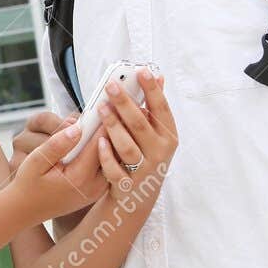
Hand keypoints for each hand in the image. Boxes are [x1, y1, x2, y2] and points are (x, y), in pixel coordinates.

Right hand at [4, 114, 111, 224]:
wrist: (25, 211)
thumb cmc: (27, 185)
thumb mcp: (35, 162)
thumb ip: (56, 144)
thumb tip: (76, 127)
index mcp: (79, 178)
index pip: (99, 143)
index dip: (104, 121)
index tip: (109, 101)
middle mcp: (94, 186)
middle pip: (112, 150)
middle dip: (113, 128)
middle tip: (117, 105)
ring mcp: (98, 190)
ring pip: (113, 158)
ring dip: (113, 138)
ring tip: (116, 116)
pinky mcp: (98, 190)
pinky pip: (108, 165)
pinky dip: (108, 149)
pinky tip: (106, 134)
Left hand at [91, 69, 178, 194]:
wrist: (140, 196)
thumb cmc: (146, 155)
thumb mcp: (156, 133)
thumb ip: (154, 107)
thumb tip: (158, 76)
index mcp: (168, 136)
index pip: (161, 109)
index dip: (152, 90)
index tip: (141, 71)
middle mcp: (159, 153)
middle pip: (140, 125)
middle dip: (125, 104)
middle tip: (110, 86)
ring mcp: (144, 170)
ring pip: (127, 147)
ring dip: (113, 126)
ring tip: (100, 109)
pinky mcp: (127, 184)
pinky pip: (115, 169)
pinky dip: (107, 155)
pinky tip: (99, 141)